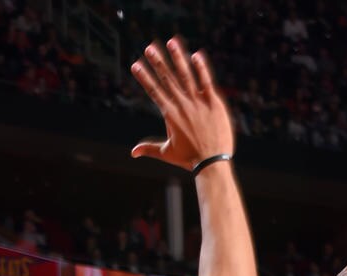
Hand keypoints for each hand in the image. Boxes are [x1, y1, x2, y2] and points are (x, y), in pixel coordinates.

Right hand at [130, 38, 232, 171]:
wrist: (213, 164)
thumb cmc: (190, 159)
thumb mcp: (168, 153)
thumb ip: (149, 148)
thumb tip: (132, 153)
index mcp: (170, 115)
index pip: (154, 91)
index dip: (144, 77)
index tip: (135, 65)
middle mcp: (182, 105)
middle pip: (167, 79)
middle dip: (157, 62)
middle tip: (148, 47)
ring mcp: (199, 103)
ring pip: (186, 76)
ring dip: (178, 58)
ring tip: (171, 42)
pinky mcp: (214, 103)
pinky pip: (206, 82)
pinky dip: (201, 69)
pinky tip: (196, 55)